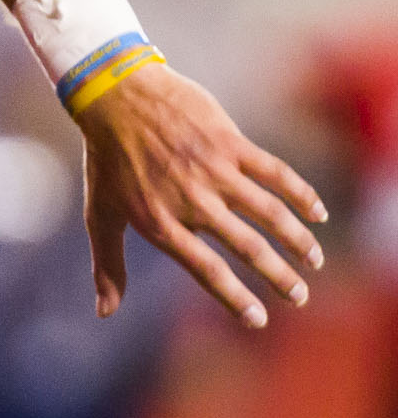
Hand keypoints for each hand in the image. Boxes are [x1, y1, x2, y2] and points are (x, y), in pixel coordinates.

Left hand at [77, 62, 326, 327]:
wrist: (115, 96)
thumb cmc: (107, 160)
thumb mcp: (100, 214)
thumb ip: (108, 266)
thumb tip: (104, 313)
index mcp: (160, 223)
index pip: (206, 270)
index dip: (234, 298)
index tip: (258, 320)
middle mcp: (191, 201)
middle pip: (247, 247)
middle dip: (279, 276)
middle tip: (300, 298)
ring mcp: (214, 170)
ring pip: (269, 213)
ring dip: (298, 240)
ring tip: (314, 261)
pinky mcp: (231, 143)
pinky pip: (276, 172)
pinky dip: (301, 194)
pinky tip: (318, 213)